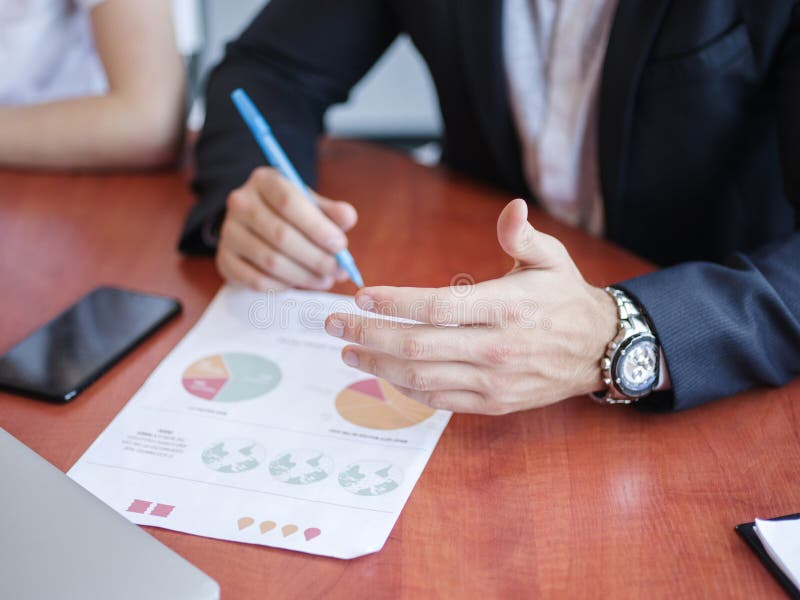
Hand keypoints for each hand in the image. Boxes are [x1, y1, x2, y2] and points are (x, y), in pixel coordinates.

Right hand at [216, 167, 357, 290]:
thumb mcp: (311, 204)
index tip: (340, 245)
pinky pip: (257, 281)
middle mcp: (240, 203)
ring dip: (303, 275)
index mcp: (264, 181)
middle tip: (337, 270)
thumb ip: (331, 211)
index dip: (317, 227)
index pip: (288, 201)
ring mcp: (229, 233)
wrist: (254, 225)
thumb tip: (348, 219)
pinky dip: (283, 286)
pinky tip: (298, 283)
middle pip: (280, 235)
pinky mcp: (225, 260)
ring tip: (325, 279)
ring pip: (270, 261)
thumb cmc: (290, 214)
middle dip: (315, 257)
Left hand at [324, 199, 617, 414]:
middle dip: (368, 336)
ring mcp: (493, 381)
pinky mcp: (493, 402)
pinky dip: (407, 388)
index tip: (360, 296)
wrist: (599, 351)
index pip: (437, 307)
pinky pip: (440, 399)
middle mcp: (496, 348)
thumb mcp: (552, 259)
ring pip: (422, 378)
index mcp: (507, 307)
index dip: (393, 303)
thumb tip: (511, 208)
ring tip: (348, 352)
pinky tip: (385, 373)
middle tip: (333, 325)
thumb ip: (523, 236)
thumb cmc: (567, 299)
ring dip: (378, 365)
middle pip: (417, 346)